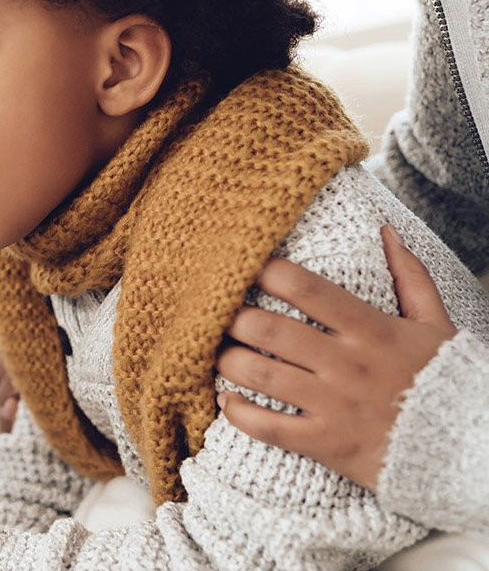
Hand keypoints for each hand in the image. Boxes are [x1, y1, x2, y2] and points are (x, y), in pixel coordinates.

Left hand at [215, 224, 456, 490]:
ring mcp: (334, 404)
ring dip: (226, 360)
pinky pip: (269, 427)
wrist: (468, 450)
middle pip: (268, 328)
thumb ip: (410, 276)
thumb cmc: (446, 382)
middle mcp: (346, 363)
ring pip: (259, 373)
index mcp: (370, 328)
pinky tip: (227, 400)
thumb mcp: (437, 324)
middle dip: (232, 318)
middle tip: (218, 315)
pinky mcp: (326, 442)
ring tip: (219, 353)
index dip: (264, 271)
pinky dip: (238, 412)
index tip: (243, 268)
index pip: (304, 287)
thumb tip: (387, 231)